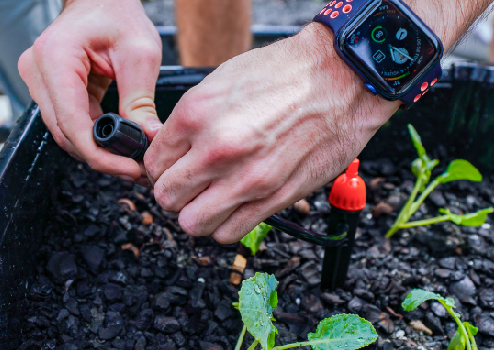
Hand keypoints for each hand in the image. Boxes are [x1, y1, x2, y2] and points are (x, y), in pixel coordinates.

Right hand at [18, 0, 161, 180]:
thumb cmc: (117, 14)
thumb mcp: (139, 54)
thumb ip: (140, 99)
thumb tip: (148, 139)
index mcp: (56, 58)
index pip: (71, 121)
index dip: (98, 153)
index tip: (127, 168)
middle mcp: (38, 71)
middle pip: (64, 132)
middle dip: (100, 156)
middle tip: (134, 170)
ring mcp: (38, 80)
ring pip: (64, 130)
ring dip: (95, 149)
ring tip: (129, 160)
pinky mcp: (48, 87)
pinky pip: (68, 120)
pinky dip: (92, 134)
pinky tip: (115, 143)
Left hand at [144, 24, 399, 243]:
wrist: (339, 79)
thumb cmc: (285, 75)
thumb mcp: (221, 82)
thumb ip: (190, 120)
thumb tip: (171, 148)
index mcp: (197, 115)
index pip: (153, 163)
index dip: (160, 167)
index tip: (172, 165)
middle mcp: (217, 150)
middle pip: (167, 198)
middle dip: (174, 192)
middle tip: (189, 183)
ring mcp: (247, 178)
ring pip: (193, 223)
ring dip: (198, 214)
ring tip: (211, 197)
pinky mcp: (275, 198)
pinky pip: (230, 232)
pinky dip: (226, 225)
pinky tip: (234, 205)